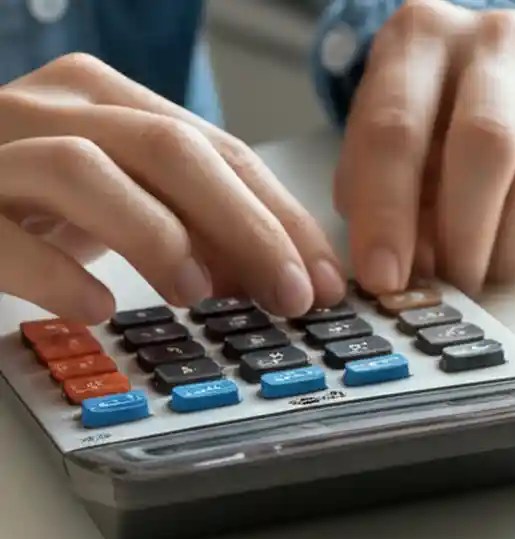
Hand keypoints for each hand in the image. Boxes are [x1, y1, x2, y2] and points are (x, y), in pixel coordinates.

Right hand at [0, 54, 346, 322]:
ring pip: (85, 168)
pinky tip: (96, 306)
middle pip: (169, 149)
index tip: (325, 280)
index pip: (218, 149)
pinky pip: (0, 233)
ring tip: (199, 293)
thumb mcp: (118, 201)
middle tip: (290, 294)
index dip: (282, 217)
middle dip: (246, 225)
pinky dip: (56, 271)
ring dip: (157, 234)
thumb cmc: (23, 199)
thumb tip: (282, 276)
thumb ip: (193, 226)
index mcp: (106, 100)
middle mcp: (52, 110)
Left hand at [337, 0, 514, 295]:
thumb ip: (375, 197)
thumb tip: (399, 272)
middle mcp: (498, 42)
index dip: (387, 214)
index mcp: (423, 36)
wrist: (502, 72)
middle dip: (464, 237)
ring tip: (482, 269)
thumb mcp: (378, 139)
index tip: (385, 276)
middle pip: (488, 148)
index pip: (397, 129)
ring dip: (507, 254)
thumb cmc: (428, 115)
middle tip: (450, 283)